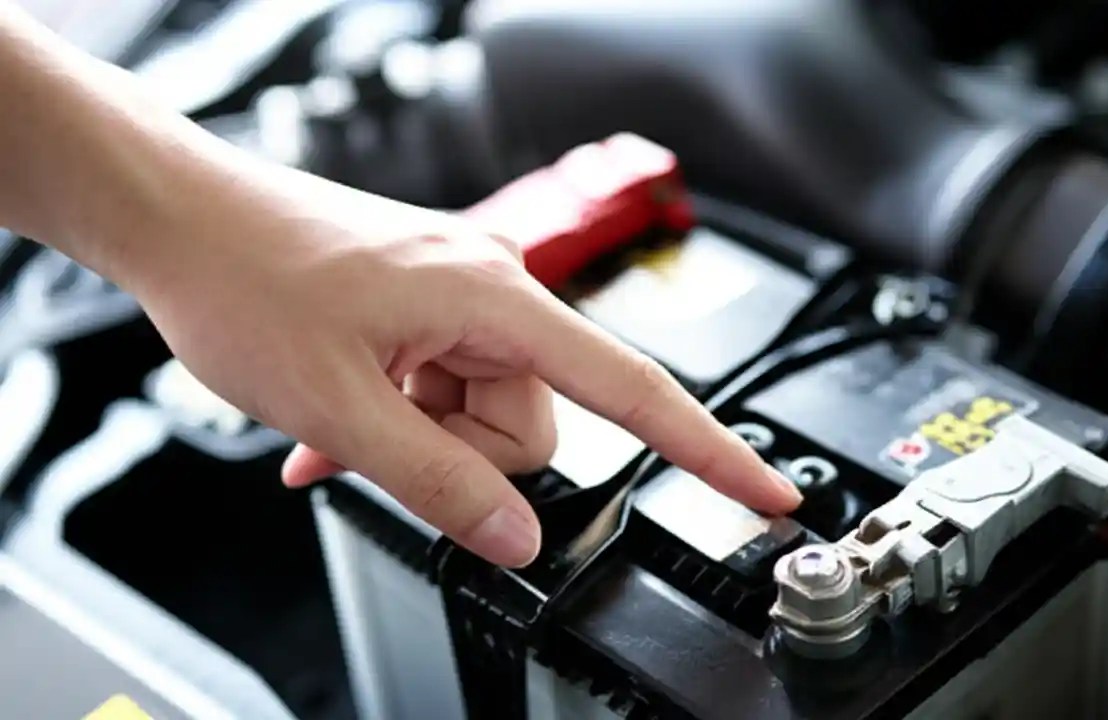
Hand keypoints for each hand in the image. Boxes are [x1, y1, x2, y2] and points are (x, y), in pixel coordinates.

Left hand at [122, 161, 801, 566]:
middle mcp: (492, 289)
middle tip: (377, 438)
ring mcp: (459, 296)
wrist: (183, 219)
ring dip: (416, 438)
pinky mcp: (430, 306)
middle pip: (534, 422)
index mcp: (494, 300)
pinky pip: (446, 389)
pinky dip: (401, 418)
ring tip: (340, 420)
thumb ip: (438, 483)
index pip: (630, 389)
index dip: (706, 452)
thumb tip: (516, 536)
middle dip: (460, 457)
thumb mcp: (339, 410)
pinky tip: (335, 421)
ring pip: (483, 415)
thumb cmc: (247, 279)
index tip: (762, 493)